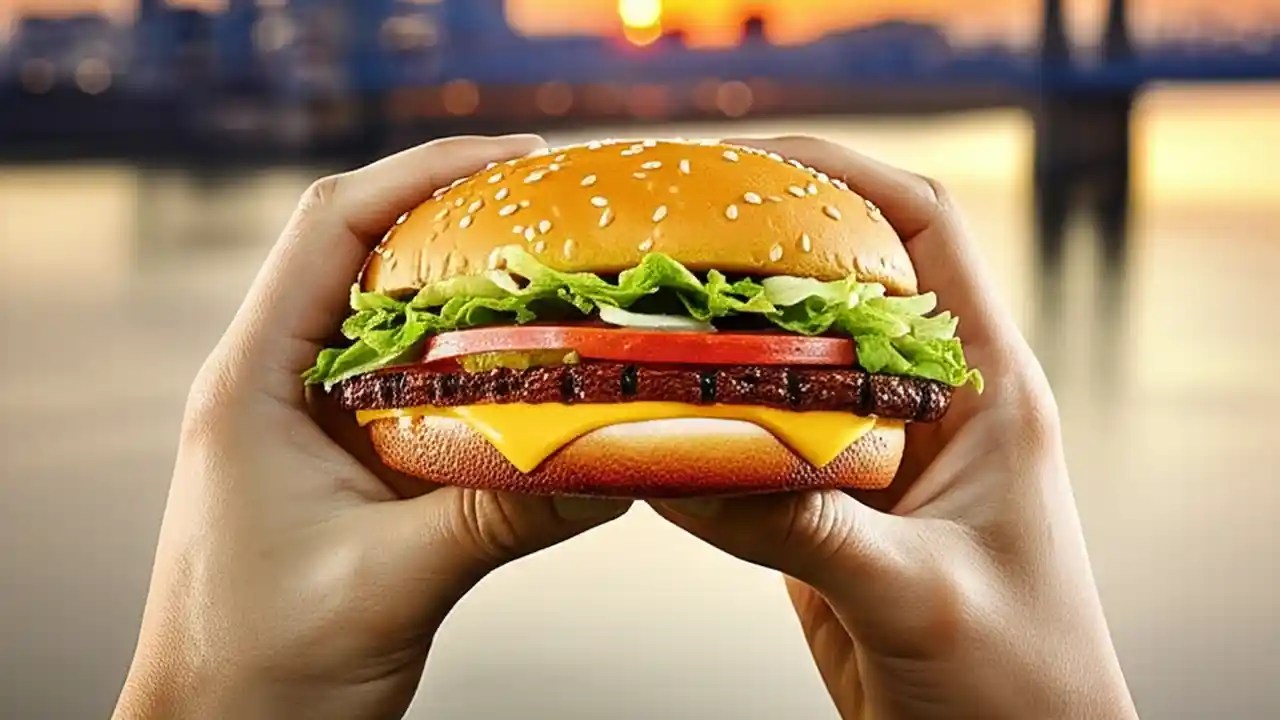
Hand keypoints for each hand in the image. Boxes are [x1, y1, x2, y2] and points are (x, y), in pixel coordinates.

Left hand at [113, 135, 631, 719]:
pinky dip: (482, 370)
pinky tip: (538, 379)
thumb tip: (617, 462)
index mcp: (254, 384)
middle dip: (464, 221)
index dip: (423, 175)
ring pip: (400, 322)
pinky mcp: (350, 465)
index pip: (331, 228)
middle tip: (559, 213)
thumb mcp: (390, 583)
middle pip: (370, 256)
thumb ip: (503, 513)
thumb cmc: (258, 674)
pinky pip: (422, 390)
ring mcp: (315, 426)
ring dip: (477, 296)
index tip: (515, 161)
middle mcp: (279, 386)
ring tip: (561, 280)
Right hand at [652, 137, 1138, 719]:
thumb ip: (808, 529)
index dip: (843, 175)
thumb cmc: (1018, 688)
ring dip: (723, 341)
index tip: (751, 160)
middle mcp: (928, 410)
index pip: (923, 233)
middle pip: (842, 283)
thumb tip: (684, 472)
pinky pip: (763, 447)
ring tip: (640, 316)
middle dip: (758, 246)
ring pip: (791, 366)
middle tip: (666, 231)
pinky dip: (708, 430)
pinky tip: (654, 427)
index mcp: (984, 394)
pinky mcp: (834, 511)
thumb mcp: (920, 597)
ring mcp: (876, 459)